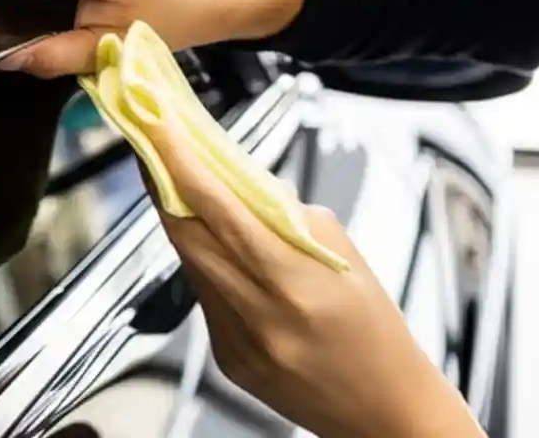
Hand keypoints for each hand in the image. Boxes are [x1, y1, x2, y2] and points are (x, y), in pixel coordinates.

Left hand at [142, 118, 486, 437]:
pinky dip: (204, 265)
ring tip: (179, 186)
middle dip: (164, 186)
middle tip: (154, 146)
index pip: (221, 210)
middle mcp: (259, 314)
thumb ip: (290, 217)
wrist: (384, 409)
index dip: (182, 164)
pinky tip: (212, 247)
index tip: (160, 129)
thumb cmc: (376, 331)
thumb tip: (242, 182)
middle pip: (188, 237)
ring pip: (192, 264)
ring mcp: (237, 341)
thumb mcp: (346, 259)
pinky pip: (204, 297)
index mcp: (295, 281)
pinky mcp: (226, 358)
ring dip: (181, 222)